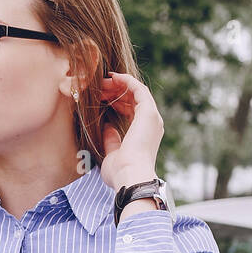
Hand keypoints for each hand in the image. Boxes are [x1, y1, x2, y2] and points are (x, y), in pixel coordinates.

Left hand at [98, 72, 164, 191]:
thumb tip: (106, 127)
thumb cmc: (120, 172)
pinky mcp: (148, 112)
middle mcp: (152, 124)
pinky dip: (127, 81)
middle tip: (99, 88)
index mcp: (145, 135)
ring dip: (119, 85)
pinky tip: (113, 77)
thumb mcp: (112, 154)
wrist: (130, 176)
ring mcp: (152, 117)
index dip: (117, 102)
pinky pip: (139, 89)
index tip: (102, 98)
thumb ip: (111, 140)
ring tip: (102, 82)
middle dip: (116, 92)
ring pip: (136, 92)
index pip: (133, 111)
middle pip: (134, 100)